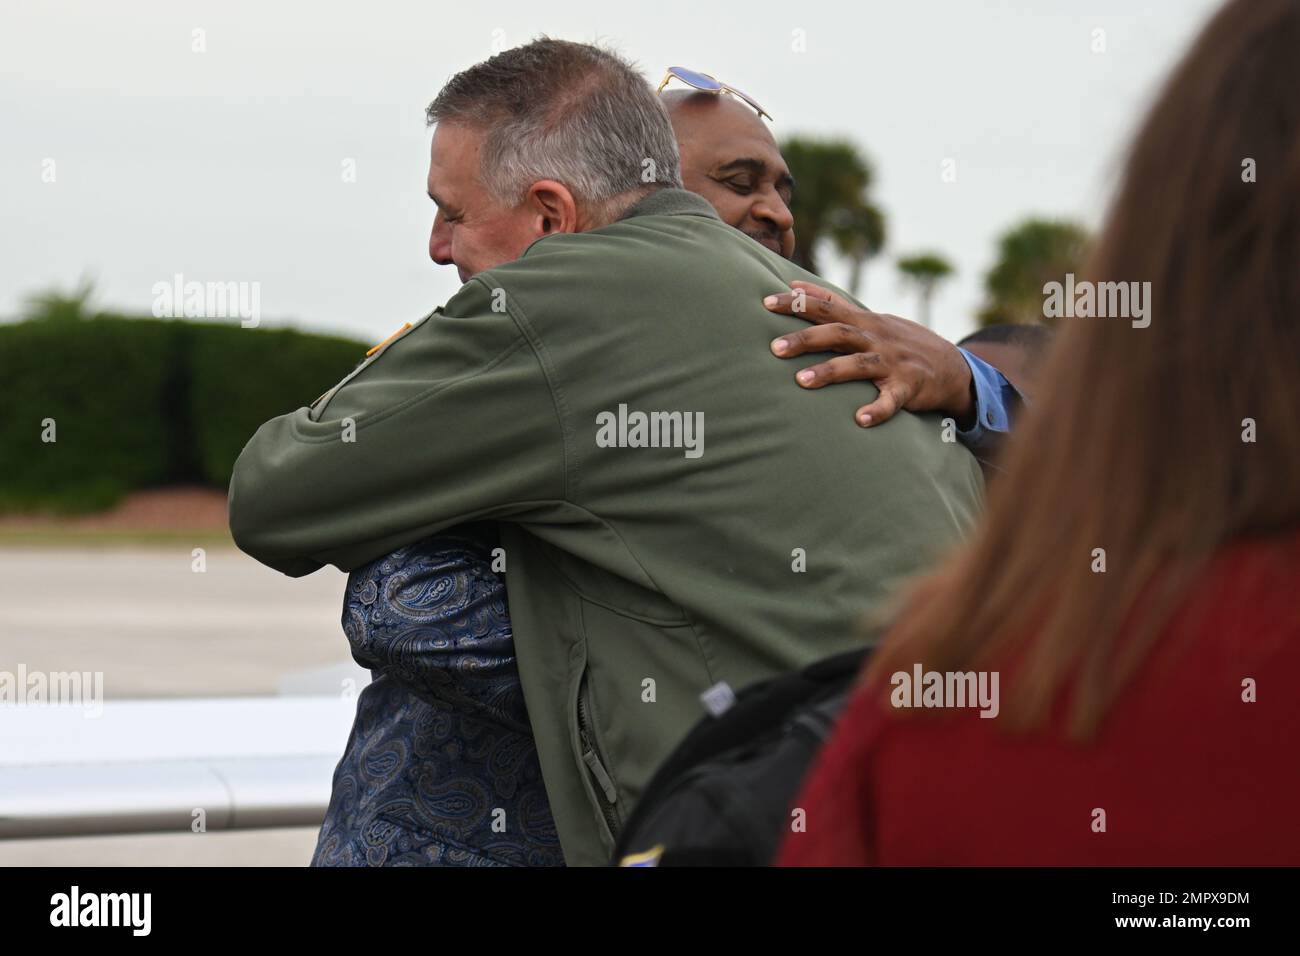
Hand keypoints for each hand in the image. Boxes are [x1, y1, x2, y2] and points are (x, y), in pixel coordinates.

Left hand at [763, 281, 973, 428]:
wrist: (952, 367)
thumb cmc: (897, 342)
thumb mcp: (869, 318)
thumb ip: (833, 303)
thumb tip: (794, 286)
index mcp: (864, 321)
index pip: (826, 305)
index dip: (797, 302)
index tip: (765, 302)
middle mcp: (876, 338)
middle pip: (837, 333)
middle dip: (805, 339)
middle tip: (774, 348)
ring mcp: (893, 362)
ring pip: (858, 364)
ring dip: (830, 371)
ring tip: (801, 381)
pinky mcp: (909, 387)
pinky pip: (891, 400)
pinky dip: (877, 409)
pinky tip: (860, 420)